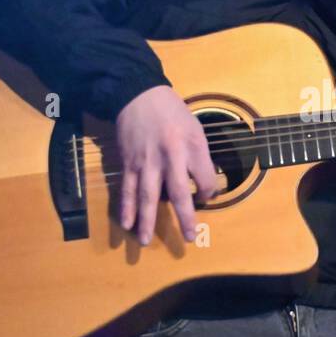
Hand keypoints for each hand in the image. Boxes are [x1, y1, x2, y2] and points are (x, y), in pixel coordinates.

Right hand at [114, 85, 217, 244]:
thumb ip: (200, 155)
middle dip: (185, 217)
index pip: (205, 178)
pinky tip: (127, 224)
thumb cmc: (173, 112)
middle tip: (188, 238)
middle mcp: (170, 155)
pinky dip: (126, 207)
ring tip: (145, 242)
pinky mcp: (130, 162)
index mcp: (191, 145)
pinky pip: (128, 188)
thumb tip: (204, 184)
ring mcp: (147, 161)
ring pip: (148, 195)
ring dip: (146, 220)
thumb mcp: (195, 128)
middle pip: (178, 192)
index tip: (206, 197)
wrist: (139, 95)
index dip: (208, 192)